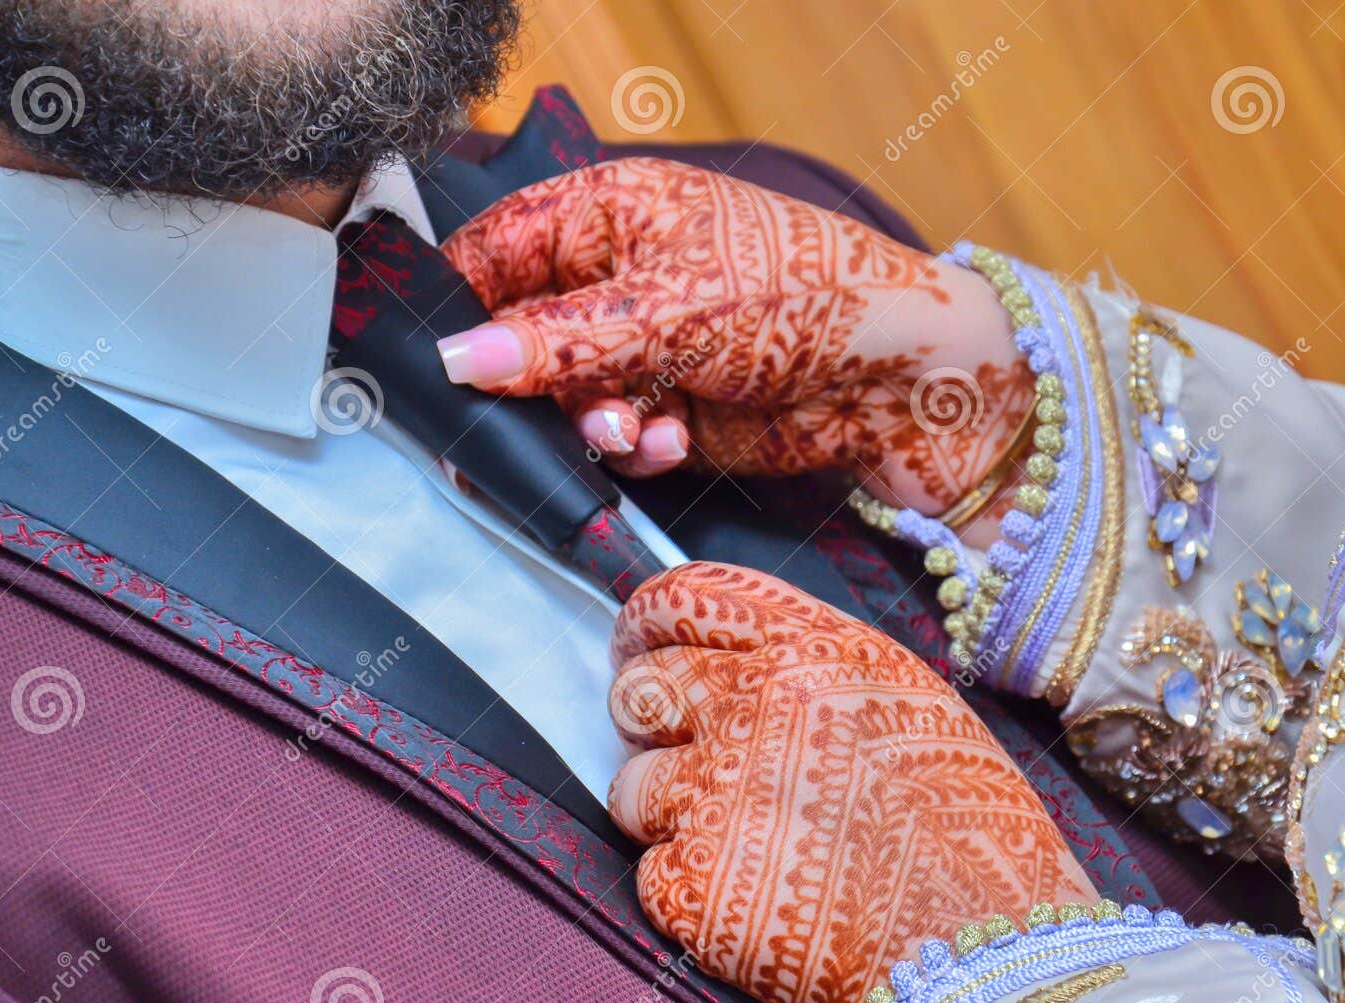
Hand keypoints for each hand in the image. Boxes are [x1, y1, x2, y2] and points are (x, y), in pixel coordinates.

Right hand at [438, 157, 1030, 511]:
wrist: (903, 377)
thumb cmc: (802, 296)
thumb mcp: (669, 308)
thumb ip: (559, 341)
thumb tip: (459, 360)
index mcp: (610, 214)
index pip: (497, 249)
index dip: (462, 302)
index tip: (440, 359)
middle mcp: (620, 279)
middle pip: (522, 337)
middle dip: (533, 384)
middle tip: (549, 414)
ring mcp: (648, 347)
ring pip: (567, 399)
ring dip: (593, 422)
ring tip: (635, 427)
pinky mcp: (677, 409)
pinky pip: (620, 437)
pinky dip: (639, 446)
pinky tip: (675, 440)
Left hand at [605, 562, 1093, 1002]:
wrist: (987, 946)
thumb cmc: (967, 830)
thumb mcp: (908, 700)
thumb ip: (812, 666)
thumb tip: (730, 661)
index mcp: (813, 652)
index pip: (685, 600)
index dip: (648, 623)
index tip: (639, 645)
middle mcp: (757, 705)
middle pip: (640, 686)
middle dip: (648, 720)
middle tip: (689, 755)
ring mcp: (719, 794)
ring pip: (633, 784)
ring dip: (669, 813)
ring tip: (746, 844)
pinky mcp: (695, 883)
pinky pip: (652, 872)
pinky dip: (691, 890)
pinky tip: (759, 898)